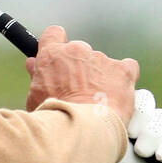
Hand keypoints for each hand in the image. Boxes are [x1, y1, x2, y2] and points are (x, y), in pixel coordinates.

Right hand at [24, 25, 138, 126]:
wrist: (82, 128)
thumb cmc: (55, 117)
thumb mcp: (36, 96)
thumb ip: (37, 76)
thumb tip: (33, 64)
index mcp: (52, 56)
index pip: (54, 34)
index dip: (58, 44)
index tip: (60, 56)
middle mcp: (76, 51)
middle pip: (79, 51)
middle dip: (80, 67)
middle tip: (79, 89)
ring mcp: (100, 59)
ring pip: (102, 63)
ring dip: (100, 76)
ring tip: (98, 101)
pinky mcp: (121, 70)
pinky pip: (127, 67)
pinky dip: (123, 78)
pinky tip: (117, 93)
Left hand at [90, 89, 161, 162]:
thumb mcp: (97, 145)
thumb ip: (97, 124)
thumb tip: (89, 102)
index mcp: (117, 116)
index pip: (127, 95)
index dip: (128, 105)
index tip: (122, 124)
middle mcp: (136, 121)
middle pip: (147, 103)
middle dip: (142, 119)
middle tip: (131, 136)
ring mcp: (155, 133)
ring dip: (153, 135)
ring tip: (143, 154)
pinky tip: (161, 157)